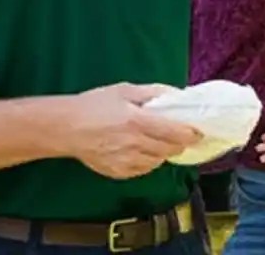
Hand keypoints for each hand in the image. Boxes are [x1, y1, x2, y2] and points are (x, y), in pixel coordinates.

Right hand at [64, 82, 203, 179]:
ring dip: (162, 153)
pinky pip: (142, 170)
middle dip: (178, 143)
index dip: (191, 134)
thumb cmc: (94, 105)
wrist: (66, 127)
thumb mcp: (124, 90)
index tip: (198, 132)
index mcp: (138, 121)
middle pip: (170, 150)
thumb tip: (176, 94)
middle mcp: (135, 144)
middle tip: (177, 135)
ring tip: (155, 141)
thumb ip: (152, 92)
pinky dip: (146, 162)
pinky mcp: (118, 173)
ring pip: (157, 162)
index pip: (175, 133)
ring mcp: (126, 161)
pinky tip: (139, 151)